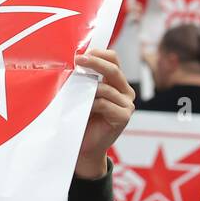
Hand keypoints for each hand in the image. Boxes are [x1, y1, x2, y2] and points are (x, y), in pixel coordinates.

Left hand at [74, 49, 133, 179]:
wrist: (85, 146)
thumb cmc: (81, 118)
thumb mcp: (82, 94)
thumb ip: (83, 79)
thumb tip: (72, 62)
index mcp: (116, 82)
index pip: (113, 60)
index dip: (98, 54)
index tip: (80, 54)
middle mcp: (124, 91)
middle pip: (113, 69)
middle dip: (95, 62)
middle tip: (78, 60)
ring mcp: (126, 104)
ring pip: (107, 88)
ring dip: (87, 88)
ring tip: (73, 90)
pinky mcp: (123, 117)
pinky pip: (106, 104)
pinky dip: (92, 103)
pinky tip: (83, 107)